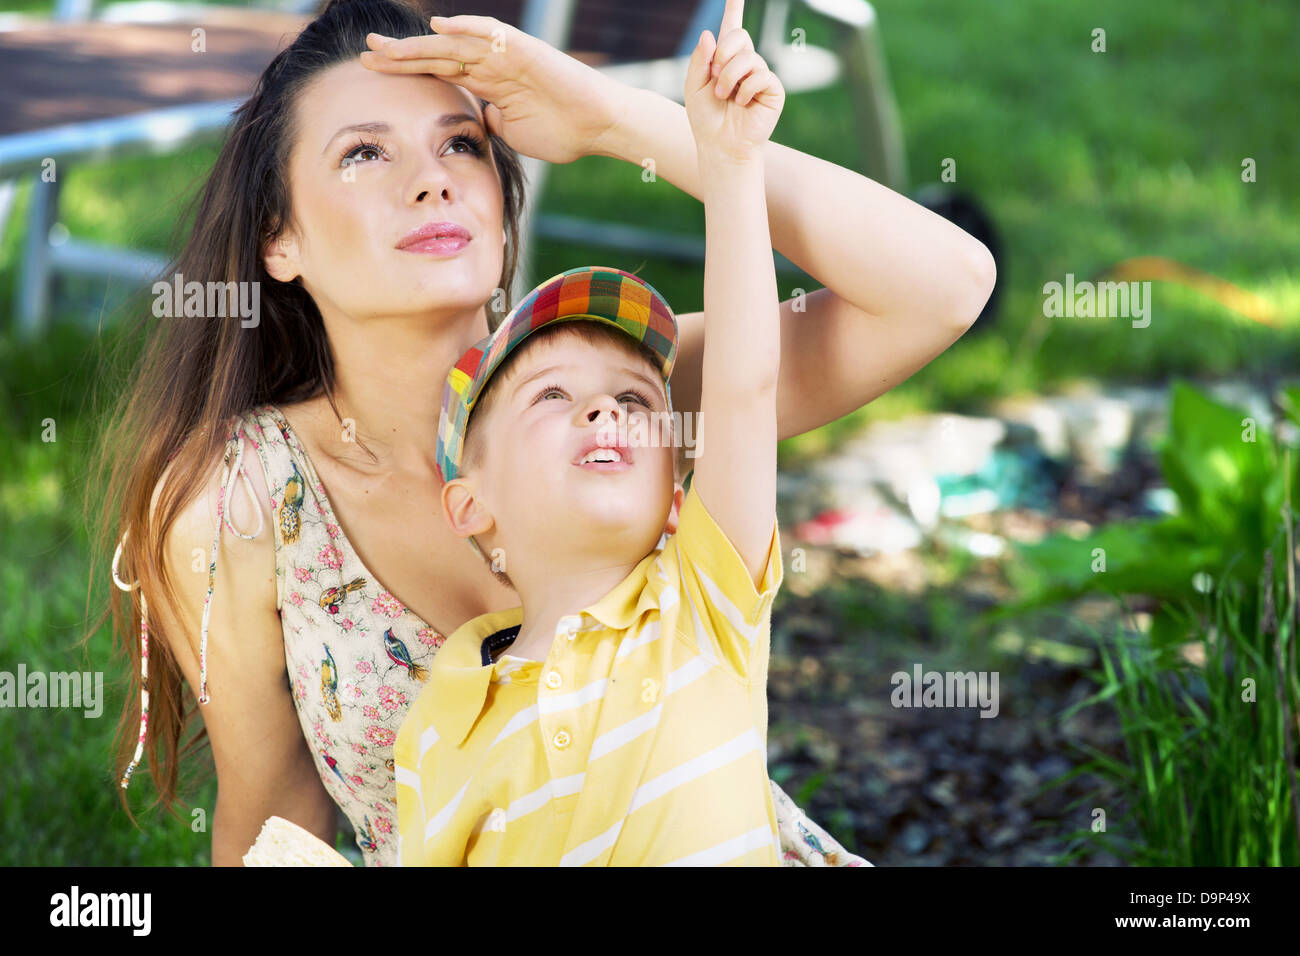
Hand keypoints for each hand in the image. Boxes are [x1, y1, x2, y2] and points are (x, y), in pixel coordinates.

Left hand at [360, 15, 622, 164]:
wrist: (597, 126)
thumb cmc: (562, 132)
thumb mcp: (511, 133)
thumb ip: (489, 122)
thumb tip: (473, 120)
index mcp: (486, 82)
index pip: (437, 72)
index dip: (406, 70)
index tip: (373, 72)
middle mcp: (491, 63)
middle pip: (438, 54)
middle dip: (401, 54)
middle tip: (365, 52)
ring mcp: (506, 54)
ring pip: (456, 43)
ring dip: (421, 44)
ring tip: (388, 46)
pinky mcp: (524, 50)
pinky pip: (492, 34)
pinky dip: (467, 28)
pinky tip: (439, 27)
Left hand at [684, 0, 784, 165]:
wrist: (720, 146)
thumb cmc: (706, 120)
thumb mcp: (693, 85)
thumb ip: (699, 59)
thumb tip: (710, 33)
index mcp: (726, 60)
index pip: (732, 28)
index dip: (734, 7)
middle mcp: (746, 64)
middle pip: (739, 36)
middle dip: (723, 54)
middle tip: (715, 76)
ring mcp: (761, 75)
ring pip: (748, 57)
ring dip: (729, 77)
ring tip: (724, 96)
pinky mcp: (773, 90)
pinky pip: (761, 75)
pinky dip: (746, 89)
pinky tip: (741, 104)